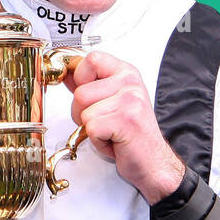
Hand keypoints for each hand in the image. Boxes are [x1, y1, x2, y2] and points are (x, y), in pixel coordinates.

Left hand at [67, 51, 184, 203]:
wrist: (153, 161)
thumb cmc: (132, 133)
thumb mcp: (111, 101)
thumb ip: (89, 85)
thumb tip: (66, 72)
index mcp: (127, 73)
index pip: (92, 59)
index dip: (81, 78)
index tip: (88, 94)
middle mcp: (130, 83)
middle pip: (80, 92)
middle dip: (83, 113)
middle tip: (104, 122)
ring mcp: (129, 101)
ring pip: (84, 112)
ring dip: (91, 129)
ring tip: (110, 131)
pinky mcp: (125, 121)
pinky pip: (91, 128)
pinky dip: (98, 141)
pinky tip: (114, 141)